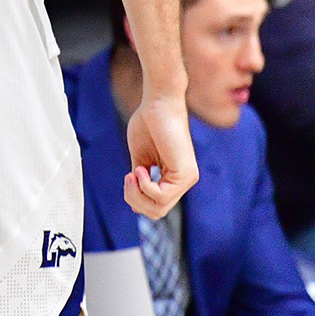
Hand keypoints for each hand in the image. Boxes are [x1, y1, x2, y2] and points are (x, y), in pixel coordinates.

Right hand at [124, 91, 197, 219]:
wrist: (158, 104)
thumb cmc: (148, 124)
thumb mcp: (140, 159)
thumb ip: (140, 180)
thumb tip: (134, 206)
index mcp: (174, 178)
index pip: (155, 206)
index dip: (135, 199)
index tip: (127, 178)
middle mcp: (184, 182)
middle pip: (156, 212)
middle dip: (134, 199)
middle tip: (127, 178)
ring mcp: (187, 179)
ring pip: (158, 208)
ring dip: (138, 193)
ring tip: (133, 173)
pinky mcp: (186, 174)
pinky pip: (162, 196)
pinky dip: (145, 186)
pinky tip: (140, 169)